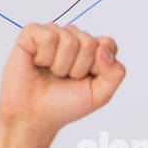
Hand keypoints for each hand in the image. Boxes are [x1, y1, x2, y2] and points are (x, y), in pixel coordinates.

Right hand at [0, 23, 125, 134]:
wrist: (35, 114)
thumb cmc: (65, 103)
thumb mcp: (101, 93)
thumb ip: (115, 72)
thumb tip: (103, 50)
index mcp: (93, 49)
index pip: (107, 44)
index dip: (99, 65)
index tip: (86, 79)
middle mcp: (73, 37)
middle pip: (89, 42)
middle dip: (79, 68)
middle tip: (66, 78)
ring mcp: (53, 33)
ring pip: (69, 40)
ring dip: (61, 65)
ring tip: (52, 72)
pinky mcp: (31, 33)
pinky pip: (48, 37)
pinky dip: (44, 57)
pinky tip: (38, 63)